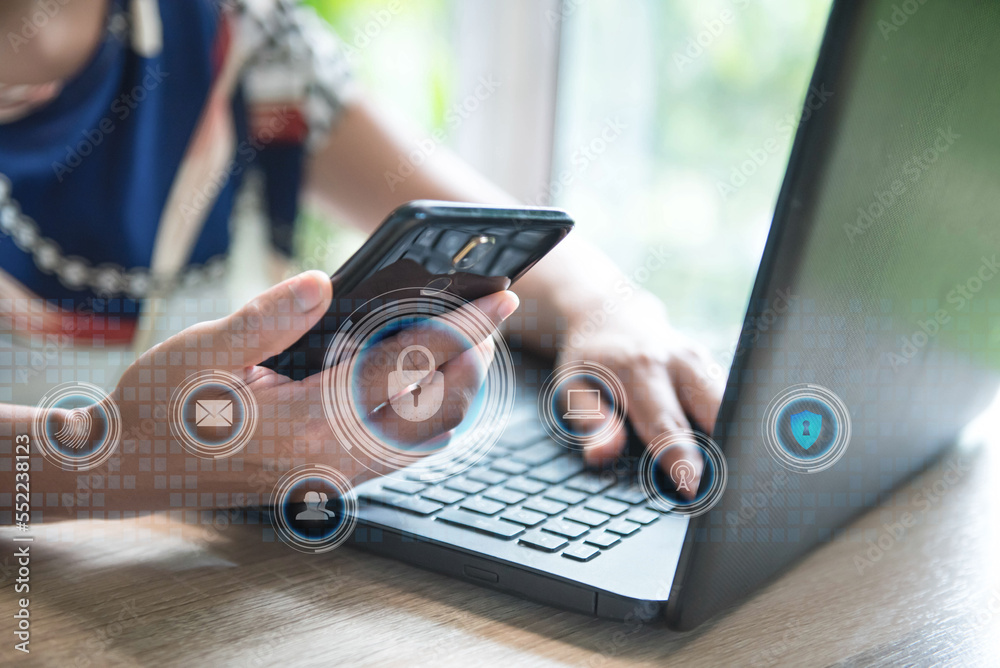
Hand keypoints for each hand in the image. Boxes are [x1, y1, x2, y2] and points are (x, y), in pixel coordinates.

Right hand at [79, 271, 517, 510]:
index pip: (406, 366)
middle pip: (434, 407)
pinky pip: (400, 454)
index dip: (458, 328)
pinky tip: (424, 386)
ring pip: (426, 437)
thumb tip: (323, 283)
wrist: (131, 468)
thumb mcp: (202, 350)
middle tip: (491, 314)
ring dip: (454, 389)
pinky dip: (427, 418)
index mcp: (306, 419)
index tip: (500, 299)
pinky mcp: (328, 482)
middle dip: (472, 357)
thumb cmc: (163, 404)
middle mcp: (332, 457)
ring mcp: (334, 476)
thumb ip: (268, 319)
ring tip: (465, 343)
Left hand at [557, 290, 723, 498]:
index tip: (696, 490)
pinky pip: (733, 401)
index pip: (667, 426)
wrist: (611, 316)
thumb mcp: (573, 388)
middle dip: (730, 451)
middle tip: (734, 490)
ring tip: (743, 478)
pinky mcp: (714, 366)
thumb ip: (591, 422)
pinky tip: (740, 457)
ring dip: (740, 440)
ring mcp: (702, 361)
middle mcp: (678, 361)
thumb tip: (602, 454)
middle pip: (718, 411)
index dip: (683, 462)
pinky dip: (738, 429)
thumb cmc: (590, 362)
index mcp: (640, 369)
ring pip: (734, 405)